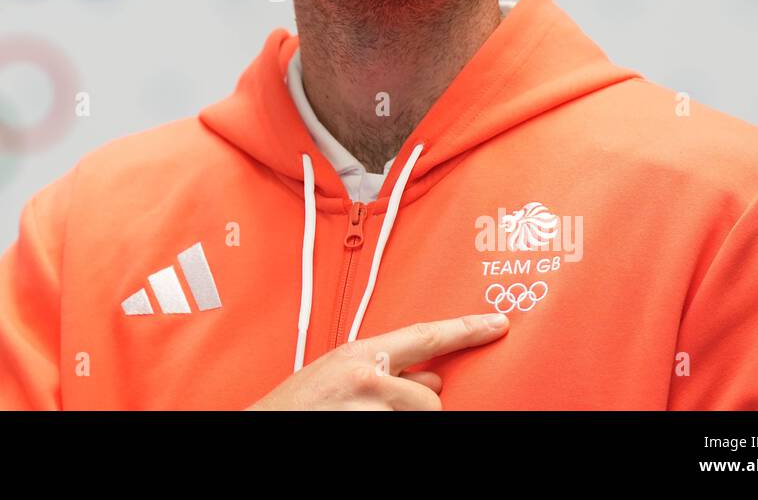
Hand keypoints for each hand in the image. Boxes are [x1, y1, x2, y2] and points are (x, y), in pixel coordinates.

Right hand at [244, 313, 509, 409]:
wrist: (261, 428)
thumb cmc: (294, 408)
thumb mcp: (337, 376)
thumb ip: (383, 371)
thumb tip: (432, 380)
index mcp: (359, 354)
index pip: (426, 337)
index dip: (465, 330)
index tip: (496, 324)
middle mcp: (368, 377)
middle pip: (430, 397)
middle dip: (420, 409)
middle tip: (384, 412)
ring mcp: (369, 409)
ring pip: (420, 419)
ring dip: (401, 422)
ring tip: (362, 416)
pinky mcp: (370, 431)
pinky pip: (401, 432)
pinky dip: (390, 430)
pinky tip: (358, 423)